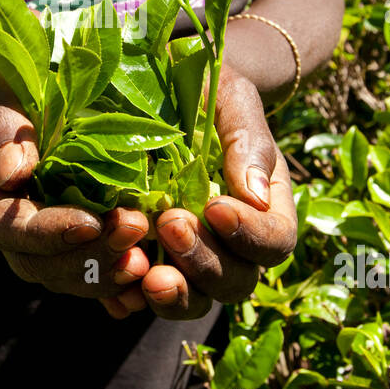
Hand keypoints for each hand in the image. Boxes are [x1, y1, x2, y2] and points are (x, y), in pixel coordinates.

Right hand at [0, 44, 151, 304]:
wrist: (3, 48)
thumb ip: (0, 120)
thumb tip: (17, 174)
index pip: (1, 225)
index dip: (45, 233)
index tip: (92, 222)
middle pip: (30, 261)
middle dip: (83, 257)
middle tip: (134, 233)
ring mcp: (27, 215)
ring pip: (56, 270)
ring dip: (100, 272)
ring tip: (146, 260)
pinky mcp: (59, 215)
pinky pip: (79, 260)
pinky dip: (109, 271)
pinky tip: (146, 267)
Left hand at [139, 66, 297, 320]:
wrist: (162, 88)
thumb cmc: (209, 91)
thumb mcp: (232, 99)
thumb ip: (249, 141)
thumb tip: (257, 195)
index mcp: (266, 211)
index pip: (274, 243)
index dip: (250, 236)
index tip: (216, 208)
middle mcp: (233, 246)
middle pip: (235, 281)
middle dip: (204, 262)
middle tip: (170, 225)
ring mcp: (190, 260)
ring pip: (194, 299)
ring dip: (173, 294)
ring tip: (143, 272)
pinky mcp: (147, 263)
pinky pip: (143, 298)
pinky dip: (130, 299)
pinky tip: (114, 290)